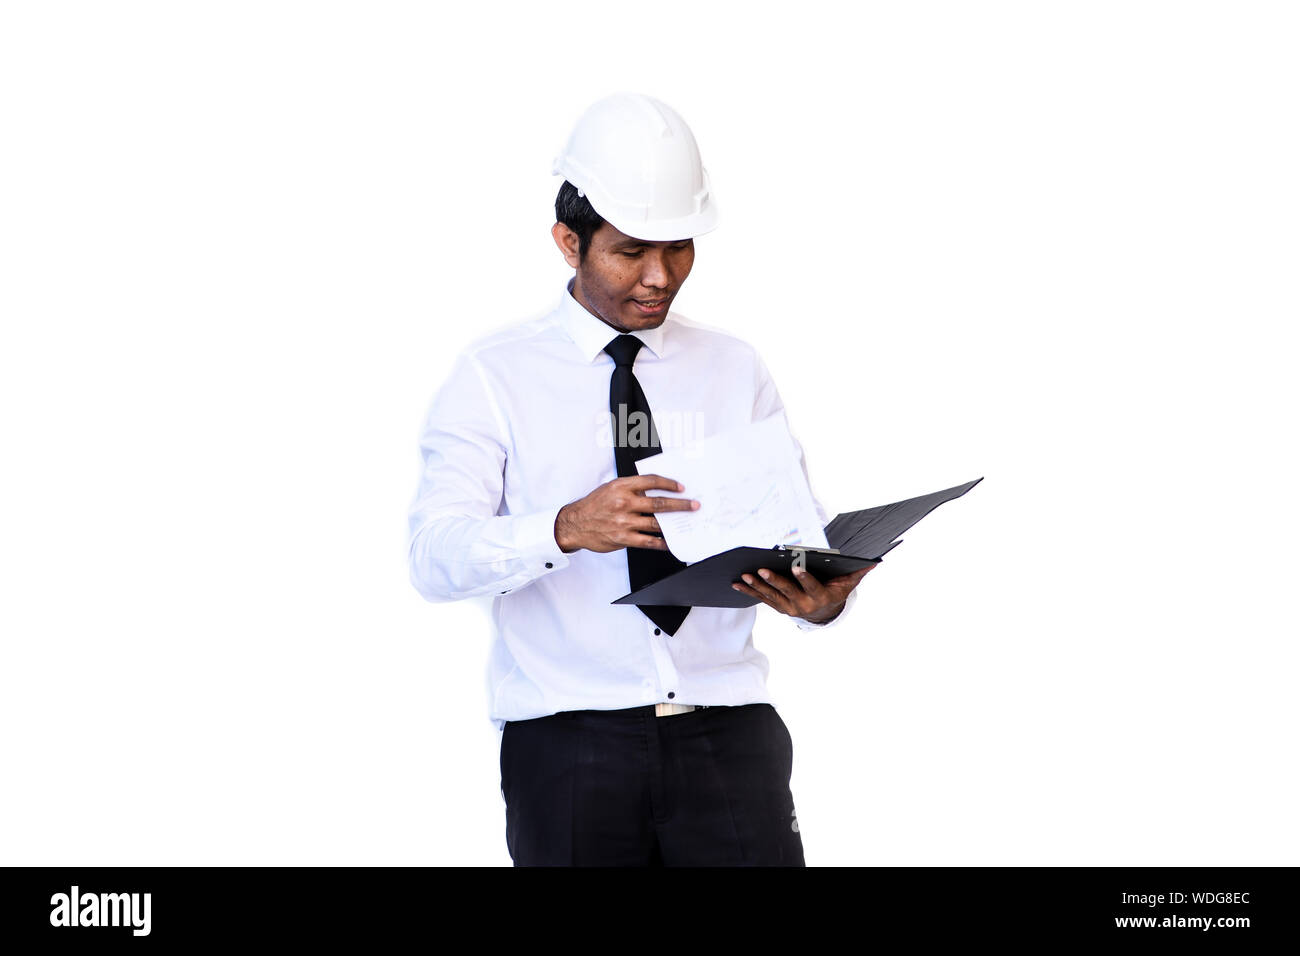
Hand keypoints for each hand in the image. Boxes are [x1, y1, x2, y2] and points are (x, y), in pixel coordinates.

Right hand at [554, 475, 699, 553]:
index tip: (681, 488)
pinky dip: (661, 542)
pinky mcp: (623, 538)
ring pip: (656, 523)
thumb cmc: (594, 505)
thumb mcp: (610, 488)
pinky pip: (647, 541)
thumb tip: (655, 491)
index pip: (651, 481)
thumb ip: (631, 489)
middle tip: (693, 505)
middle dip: (680, 504)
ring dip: (673, 523)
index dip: (669, 483)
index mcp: (621, 486)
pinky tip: (669, 541)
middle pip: (659, 503)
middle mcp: (624, 503)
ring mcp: (624, 522)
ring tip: (685, 522)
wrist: (576, 524)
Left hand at [731, 563, 875, 622]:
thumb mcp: (847, 584)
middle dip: (774, 580)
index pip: (811, 586)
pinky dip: (749, 591)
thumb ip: (857, 572)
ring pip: (770, 596)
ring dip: (757, 585)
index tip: (796, 566)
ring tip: (745, 575)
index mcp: (819, 597)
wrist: (824, 612)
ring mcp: (787, 607)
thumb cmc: (835, 591)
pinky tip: (737, 583)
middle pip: (786, 591)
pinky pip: (762, 598)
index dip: (803, 577)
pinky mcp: (777, 606)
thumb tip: (873, 561)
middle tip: (762, 570)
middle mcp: (802, 605)